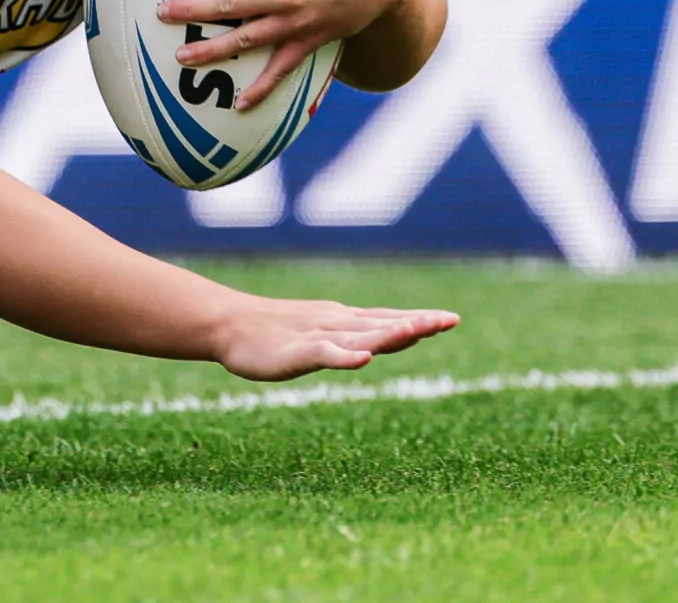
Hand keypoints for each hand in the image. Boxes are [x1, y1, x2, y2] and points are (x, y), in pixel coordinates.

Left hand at [158, 0, 412, 108]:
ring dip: (213, 51)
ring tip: (181, 58)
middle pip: (229, 5)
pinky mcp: (309, 42)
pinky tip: (239, 104)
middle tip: (161, 15)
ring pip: (247, 39)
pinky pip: (282, 69)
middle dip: (192, 11)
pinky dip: (262, 88)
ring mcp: (296, 22)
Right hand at [211, 295, 457, 380]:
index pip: (388, 318)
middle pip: (382, 324)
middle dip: (417, 323)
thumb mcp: (314, 338)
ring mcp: (317, 336)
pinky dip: (345, 357)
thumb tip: (373, 348)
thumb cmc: (269, 334)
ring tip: (415, 332)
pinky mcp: (297, 352)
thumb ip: (344, 343)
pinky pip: (324, 354)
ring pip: (359, 336)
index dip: (419, 319)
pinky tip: (363, 359)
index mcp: (343, 322)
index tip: (451, 318)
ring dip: (387, 334)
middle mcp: (336, 324)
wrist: (226, 325)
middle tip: (449, 321)